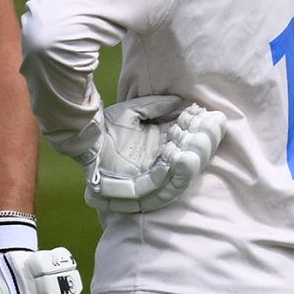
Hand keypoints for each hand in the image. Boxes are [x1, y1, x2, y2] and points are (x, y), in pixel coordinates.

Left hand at [82, 94, 225, 214]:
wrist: (84, 139)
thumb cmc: (105, 127)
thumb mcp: (133, 111)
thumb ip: (156, 105)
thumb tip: (180, 100)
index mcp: (160, 148)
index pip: (189, 143)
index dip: (201, 131)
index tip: (209, 116)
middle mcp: (159, 167)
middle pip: (190, 161)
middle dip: (203, 144)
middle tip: (209, 126)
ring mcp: (150, 183)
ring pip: (181, 178)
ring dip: (194, 159)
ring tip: (199, 141)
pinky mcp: (139, 193)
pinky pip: (162, 190)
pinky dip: (175, 175)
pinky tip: (181, 157)